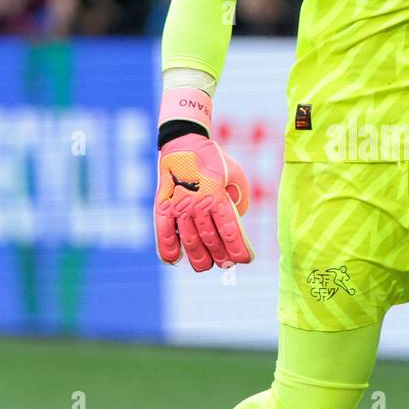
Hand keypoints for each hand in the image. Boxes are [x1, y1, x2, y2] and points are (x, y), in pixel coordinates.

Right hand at [155, 133, 253, 270]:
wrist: (183, 142)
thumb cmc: (214, 160)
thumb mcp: (236, 174)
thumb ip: (241, 199)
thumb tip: (236, 223)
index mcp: (217, 196)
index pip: (230, 232)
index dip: (239, 250)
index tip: (245, 260)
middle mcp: (197, 204)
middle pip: (212, 241)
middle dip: (222, 258)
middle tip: (228, 265)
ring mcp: (178, 207)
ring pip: (190, 243)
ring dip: (200, 259)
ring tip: (208, 265)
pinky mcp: (163, 207)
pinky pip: (164, 233)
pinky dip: (168, 250)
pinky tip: (175, 260)